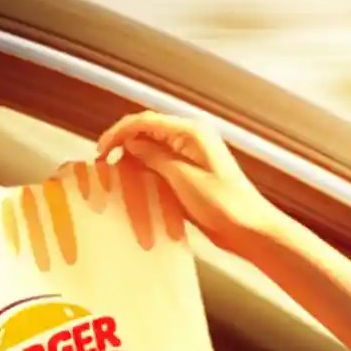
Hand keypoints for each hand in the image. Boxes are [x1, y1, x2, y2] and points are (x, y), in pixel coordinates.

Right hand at [96, 111, 287, 249]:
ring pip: (152, 147)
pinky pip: (160, 163)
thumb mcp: (183, 179)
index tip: (100, 151)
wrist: (250, 229)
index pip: (145, 121)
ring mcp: (191, 154)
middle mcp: (191, 137)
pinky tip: (132, 182)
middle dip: (122, 142)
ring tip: (112, 173)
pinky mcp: (190, 172)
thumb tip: (130, 144)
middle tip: (102, 163)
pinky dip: (144, 169)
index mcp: (191, 132)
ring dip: (131, 156)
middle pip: (147, 131)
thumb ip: (155, 157)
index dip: (118, 132)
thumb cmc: (223, 204)